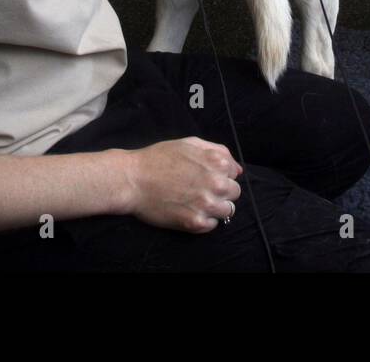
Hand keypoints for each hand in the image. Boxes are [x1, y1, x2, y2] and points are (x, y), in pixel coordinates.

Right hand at [124, 137, 242, 232]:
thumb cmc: (158, 158)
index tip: (206, 177)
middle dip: (221, 192)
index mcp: (216, 161)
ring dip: (215, 207)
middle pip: (234, 193)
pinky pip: (212, 225)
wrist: (132, 179)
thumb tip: (237, 169)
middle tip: (200, 190)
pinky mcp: (195, 223)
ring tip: (196, 202)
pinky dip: (203, 220)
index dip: (220, 175)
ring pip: (228, 211)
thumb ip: (218, 152)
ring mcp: (207, 204)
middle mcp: (216, 183)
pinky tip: (188, 211)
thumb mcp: (190, 143)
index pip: (234, 174)